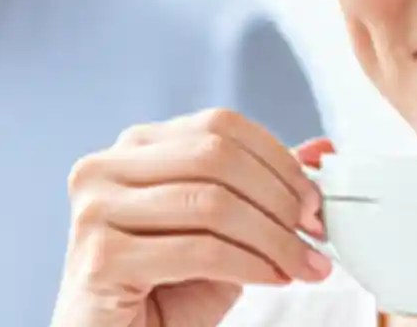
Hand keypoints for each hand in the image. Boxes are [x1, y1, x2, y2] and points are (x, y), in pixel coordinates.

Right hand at [53, 108, 332, 326]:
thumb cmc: (165, 291)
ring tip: (303, 263)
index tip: (313, 199)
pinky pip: (200, 251)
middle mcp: (105, 167)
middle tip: (314, 230)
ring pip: (212, 203)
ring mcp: (97, 210)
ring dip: (274, 237)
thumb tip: (320, 150)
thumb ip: (261, 189)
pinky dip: (251, 265)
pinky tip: (274, 278)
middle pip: (216, 156)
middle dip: (279, 195)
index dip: (278, 159)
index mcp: (134, 147)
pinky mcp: (101, 257)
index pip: (220, 125)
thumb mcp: (223, 233)